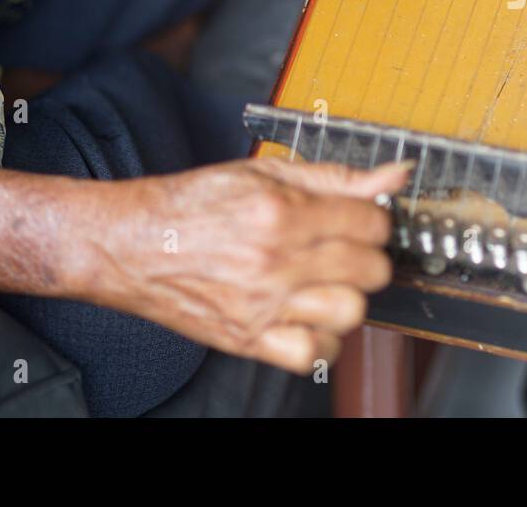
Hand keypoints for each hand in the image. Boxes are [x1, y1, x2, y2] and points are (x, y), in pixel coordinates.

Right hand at [91, 157, 407, 372]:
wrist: (131, 244)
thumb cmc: (193, 205)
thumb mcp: (264, 173)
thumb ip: (335, 176)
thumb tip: (395, 174)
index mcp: (279, 212)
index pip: (370, 222)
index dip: (375, 219)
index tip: (363, 220)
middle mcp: (272, 261)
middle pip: (368, 269)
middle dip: (367, 256)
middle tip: (346, 250)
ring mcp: (260, 305)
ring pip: (350, 312)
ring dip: (348, 297)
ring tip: (328, 283)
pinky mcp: (247, 339)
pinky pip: (313, 354)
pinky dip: (322, 339)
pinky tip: (309, 315)